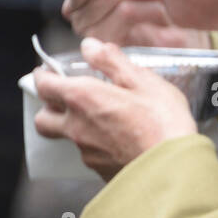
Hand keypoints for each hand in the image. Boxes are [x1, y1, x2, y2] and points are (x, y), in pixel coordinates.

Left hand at [33, 37, 197, 180]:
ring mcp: (86, 152)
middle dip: (49, 108)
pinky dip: (99, 146)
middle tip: (67, 100)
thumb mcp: (143, 80)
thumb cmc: (162, 121)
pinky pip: (90, 155)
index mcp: (82, 97)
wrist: (173, 167)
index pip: (44, 85)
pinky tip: (122, 142)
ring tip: (105, 121)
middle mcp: (76, 126)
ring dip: (77, 127)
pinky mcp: (99, 171)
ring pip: (68, 137)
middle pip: (43, 118)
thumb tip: (89, 46)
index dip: (44, 76)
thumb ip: (112, 61)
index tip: (51, 72)